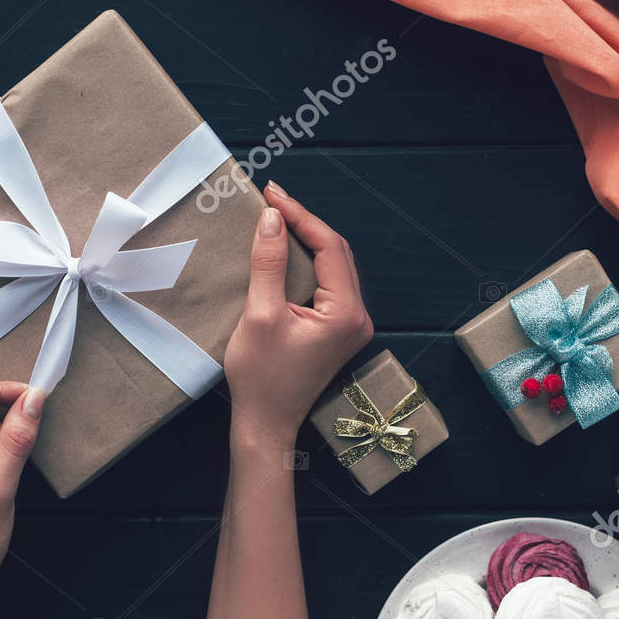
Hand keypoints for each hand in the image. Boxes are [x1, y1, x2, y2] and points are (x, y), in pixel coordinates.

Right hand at [224, 182, 372, 448]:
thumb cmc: (261, 378)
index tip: (271, 194)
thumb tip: (272, 218)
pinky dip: (307, 262)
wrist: (266, 424)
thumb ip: (269, 264)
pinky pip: (326, 283)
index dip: (300, 216)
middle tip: (271, 199)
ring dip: (306, 241)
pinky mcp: (337, 330)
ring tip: (276, 217)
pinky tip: (285, 249)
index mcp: (346, 312)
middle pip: (336, 253)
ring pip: (333, 266)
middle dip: (304, 223)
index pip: (329, 248)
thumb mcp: (260, 315)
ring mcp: (351, 324)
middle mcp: (358, 316)